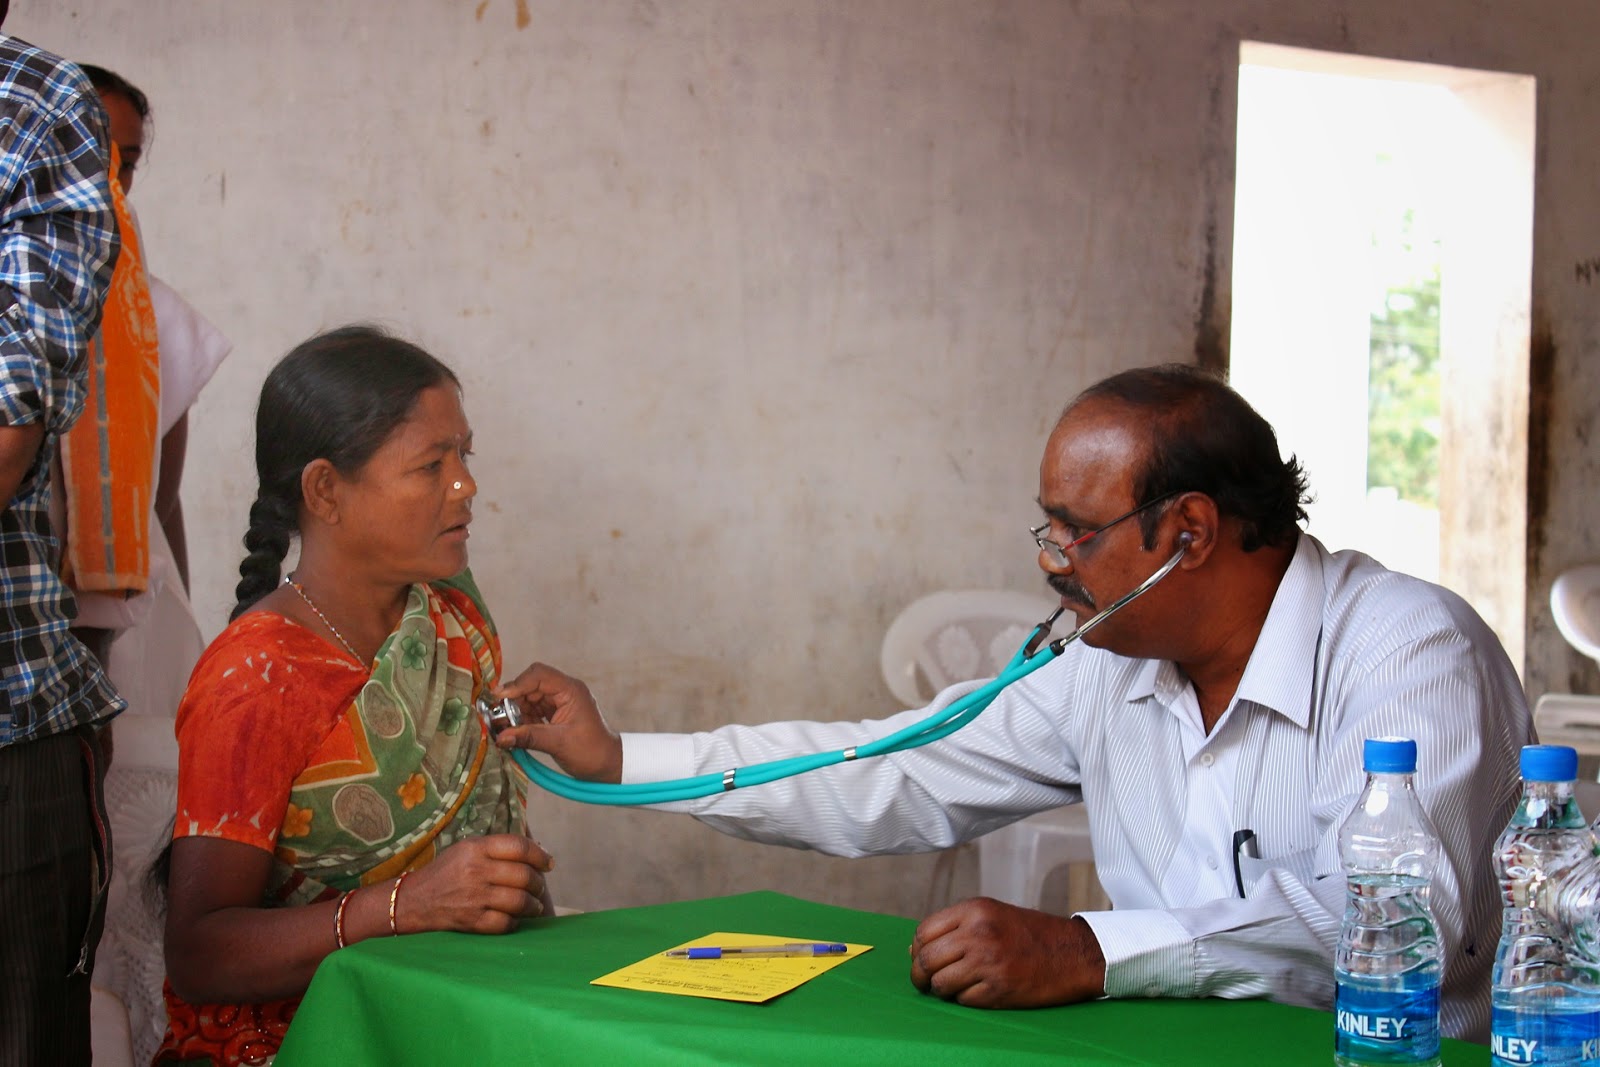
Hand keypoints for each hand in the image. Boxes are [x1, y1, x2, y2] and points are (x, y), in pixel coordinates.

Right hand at [397, 834, 552, 934]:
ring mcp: (474, 897)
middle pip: (524, 875)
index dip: (541, 855)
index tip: (549, 863)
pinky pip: (506, 923)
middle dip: (539, 884)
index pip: (519, 847)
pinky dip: (516, 922)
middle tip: (540, 887)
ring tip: (534, 905)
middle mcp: (476, 871)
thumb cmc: (447, 871)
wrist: (414, 901)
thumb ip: (498, 848)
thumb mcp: (467, 848)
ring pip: (520, 901)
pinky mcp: (472, 921)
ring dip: (533, 905)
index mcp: (476, 848)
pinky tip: (515, 918)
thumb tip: (538, 850)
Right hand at [493, 663, 622, 783]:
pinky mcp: (553, 715)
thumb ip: (530, 737)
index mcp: (571, 690)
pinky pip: (532, 711)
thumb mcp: (559, 743)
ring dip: (513, 712)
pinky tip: (511, 732)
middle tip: (495, 717)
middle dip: (511, 700)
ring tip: (500, 727)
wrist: (608, 765)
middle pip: (530, 686)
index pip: (539, 675)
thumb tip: (501, 736)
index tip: (499, 698)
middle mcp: (564, 692)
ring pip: (528, 699)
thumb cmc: (592, 752)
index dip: (517, 684)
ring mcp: (558, 703)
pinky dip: (520, 720)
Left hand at [908, 897, 1105, 1007]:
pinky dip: (965, 999)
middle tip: (924, 983)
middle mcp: (978, 933)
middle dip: (920, 975)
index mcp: (974, 910)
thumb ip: (956, 926)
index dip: (917, 950)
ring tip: (953, 988)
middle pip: (927, 959)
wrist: (1074, 953)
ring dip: (941, 990)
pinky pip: (963, 1000)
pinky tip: (977, 991)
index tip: (921, 960)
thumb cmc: (1031, 934)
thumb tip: (913, 949)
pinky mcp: (999, 989)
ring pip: (940, 983)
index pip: (924, 932)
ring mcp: (988, 962)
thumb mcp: (993, 915)